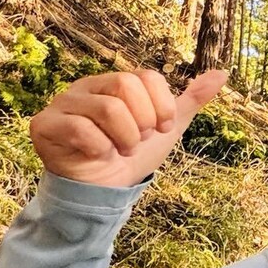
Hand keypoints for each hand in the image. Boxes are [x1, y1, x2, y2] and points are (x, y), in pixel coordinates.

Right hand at [30, 68, 227, 188]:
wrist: (105, 193)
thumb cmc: (132, 156)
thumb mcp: (167, 128)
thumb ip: (191, 100)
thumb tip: (222, 74)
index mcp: (114, 82)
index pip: (146, 76)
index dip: (161, 106)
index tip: (161, 129)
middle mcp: (86, 87)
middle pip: (126, 86)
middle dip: (142, 123)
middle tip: (136, 143)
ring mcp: (63, 104)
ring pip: (107, 108)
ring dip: (123, 138)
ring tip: (119, 151)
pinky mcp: (45, 125)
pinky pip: (81, 128)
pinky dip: (100, 149)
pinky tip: (99, 156)